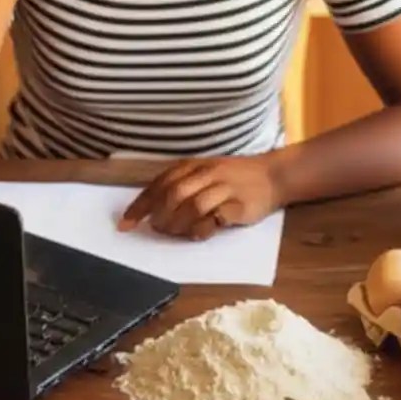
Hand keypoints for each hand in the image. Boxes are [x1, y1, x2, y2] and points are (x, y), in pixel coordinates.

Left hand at [118, 156, 284, 240]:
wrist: (273, 175)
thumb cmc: (234, 177)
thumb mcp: (205, 173)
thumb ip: (181, 186)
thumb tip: (151, 211)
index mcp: (193, 165)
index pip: (160, 184)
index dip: (140, 206)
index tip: (126, 224)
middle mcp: (207, 174)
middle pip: (174, 194)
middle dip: (159, 215)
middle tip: (156, 229)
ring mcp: (224, 188)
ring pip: (193, 205)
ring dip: (178, 223)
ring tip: (175, 233)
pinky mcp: (240, 205)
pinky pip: (215, 218)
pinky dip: (202, 229)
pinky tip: (197, 234)